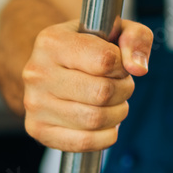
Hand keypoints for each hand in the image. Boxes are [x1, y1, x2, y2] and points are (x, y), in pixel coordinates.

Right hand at [21, 18, 152, 150]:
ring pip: (95, 119)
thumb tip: (138, 68)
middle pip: (102, 93)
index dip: (122, 66)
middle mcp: (37, 72)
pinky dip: (105, 136)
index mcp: (52, 42)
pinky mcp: (38, 129)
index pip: (105, 60)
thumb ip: (136, 37)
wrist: (53, 65)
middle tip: (121, 85)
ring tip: (114, 102)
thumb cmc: (87, 46)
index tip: (118, 65)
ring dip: (117, 113)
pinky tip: (106, 124)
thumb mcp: (115, 30)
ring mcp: (34, 103)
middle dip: (123, 90)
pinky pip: (83, 142)